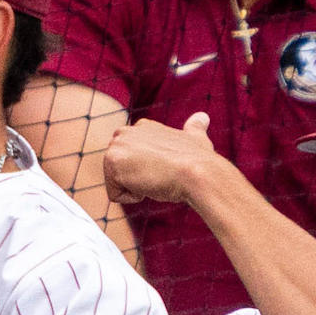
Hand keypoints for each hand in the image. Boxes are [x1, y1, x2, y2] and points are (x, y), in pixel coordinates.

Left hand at [97, 109, 232, 209]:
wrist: (197, 173)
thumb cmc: (198, 161)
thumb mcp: (196, 139)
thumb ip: (194, 129)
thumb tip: (203, 117)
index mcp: (141, 127)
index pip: (130, 160)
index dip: (149, 172)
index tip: (166, 167)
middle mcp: (125, 132)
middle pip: (119, 174)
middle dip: (138, 180)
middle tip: (160, 173)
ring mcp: (116, 145)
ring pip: (117, 184)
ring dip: (137, 188)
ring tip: (156, 176)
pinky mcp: (112, 161)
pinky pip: (115, 195)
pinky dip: (132, 197)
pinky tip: (149, 184)